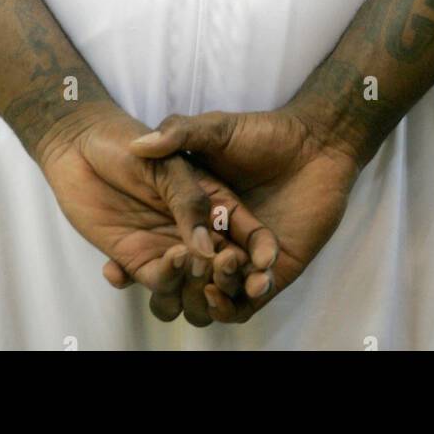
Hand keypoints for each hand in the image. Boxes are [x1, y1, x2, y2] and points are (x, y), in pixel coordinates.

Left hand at [38, 104, 277, 320]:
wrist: (78, 145)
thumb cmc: (125, 143)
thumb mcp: (165, 164)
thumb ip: (189, 201)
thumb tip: (206, 250)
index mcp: (215, 202)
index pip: (249, 235)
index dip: (261, 254)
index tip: (262, 266)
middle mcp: (198, 231)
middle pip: (226, 270)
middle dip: (226, 277)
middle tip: (213, 266)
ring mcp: (169, 248)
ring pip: (195, 288)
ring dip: (192, 289)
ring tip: (175, 261)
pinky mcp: (138, 262)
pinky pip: (157, 286)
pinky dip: (155, 284)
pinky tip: (123, 267)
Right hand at [115, 107, 359, 321]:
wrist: (318, 143)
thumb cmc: (265, 132)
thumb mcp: (216, 128)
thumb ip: (180, 133)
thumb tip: (138, 143)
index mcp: (198, 210)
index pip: (161, 244)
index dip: (136, 259)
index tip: (114, 266)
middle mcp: (218, 238)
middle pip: (184, 276)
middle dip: (171, 283)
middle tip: (167, 271)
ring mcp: (245, 256)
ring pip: (213, 294)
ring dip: (203, 297)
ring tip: (202, 283)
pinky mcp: (274, 271)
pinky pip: (248, 302)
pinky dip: (235, 305)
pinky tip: (228, 293)